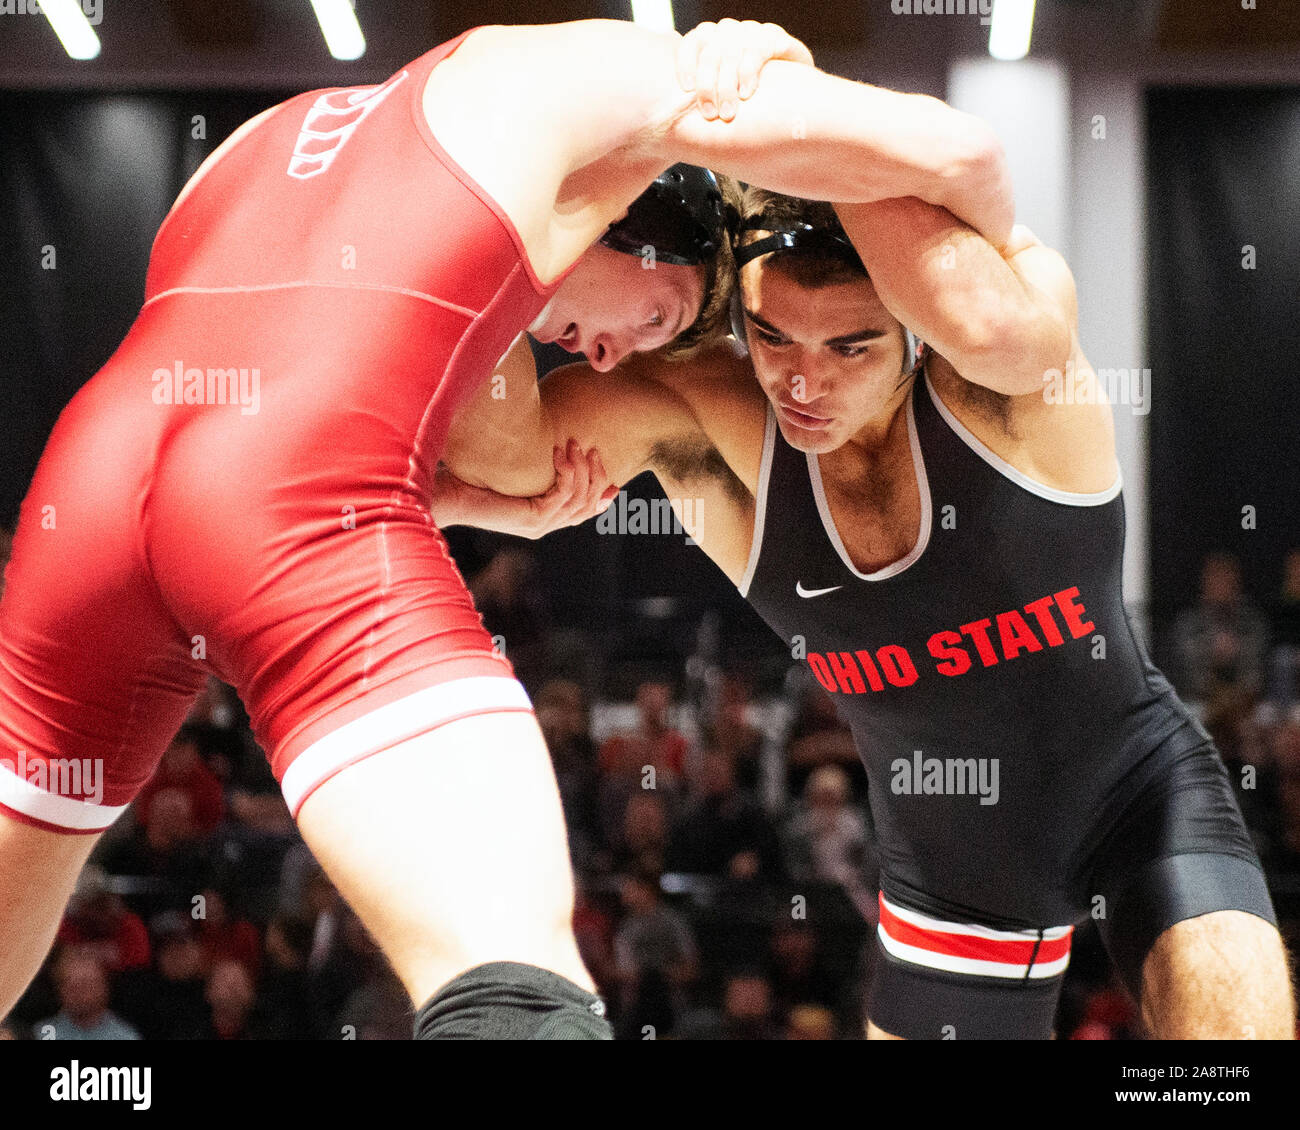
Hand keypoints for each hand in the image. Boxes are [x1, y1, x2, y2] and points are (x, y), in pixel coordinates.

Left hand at [432, 440, 616, 538]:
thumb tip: (549, 443)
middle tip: (592, 448)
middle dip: (596, 475)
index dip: (603, 495)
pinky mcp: (532, 518)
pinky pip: (563, 494)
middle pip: (588, 505)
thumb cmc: (472, 478)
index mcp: (542, 518)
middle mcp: (544, 525)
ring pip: (579, 498)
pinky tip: (558, 451)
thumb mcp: (511, 473)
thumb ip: (532, 469)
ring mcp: (539, 525)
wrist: (446, 494)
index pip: (584, 512)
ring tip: (574, 443)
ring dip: (583, 468)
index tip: (613, 477)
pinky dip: (567, 470)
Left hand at [676, 19, 814, 122]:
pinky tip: (747, 94)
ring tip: (728, 113)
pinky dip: (748, 73)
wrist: (794, 93)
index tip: (686, 89)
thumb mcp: (722, 98)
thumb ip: (704, 100)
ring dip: (727, 85)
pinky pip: (756, 50)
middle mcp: (729, 33)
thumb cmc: (752, 99)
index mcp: (711, 41)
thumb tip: (677, 124)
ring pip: (731, 51)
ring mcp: (751, 32)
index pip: (692, 43)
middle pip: (710, 52)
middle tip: (710, 115)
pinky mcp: (774, 37)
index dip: (686, 64)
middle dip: (708, 86)